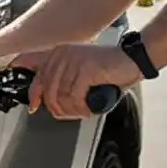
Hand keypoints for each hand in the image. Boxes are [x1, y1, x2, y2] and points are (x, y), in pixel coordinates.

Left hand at [8, 44, 141, 119]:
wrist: (132, 60)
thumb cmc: (108, 70)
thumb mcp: (79, 72)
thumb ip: (62, 81)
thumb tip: (44, 100)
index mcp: (58, 53)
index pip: (36, 75)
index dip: (33, 94)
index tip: (34, 107)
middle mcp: (62, 54)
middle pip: (48, 90)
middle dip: (58, 108)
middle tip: (70, 114)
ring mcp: (73, 60)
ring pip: (60, 95)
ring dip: (72, 110)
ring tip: (82, 111)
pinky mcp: (85, 68)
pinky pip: (74, 97)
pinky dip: (81, 108)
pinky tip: (88, 109)